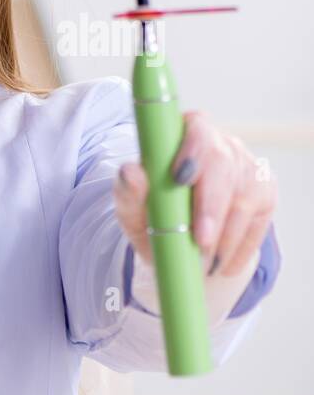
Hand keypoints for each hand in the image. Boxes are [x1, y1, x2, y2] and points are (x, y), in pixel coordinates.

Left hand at [113, 111, 275, 275]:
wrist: (174, 233)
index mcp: (184, 134)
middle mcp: (221, 144)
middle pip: (223, 165)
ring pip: (245, 195)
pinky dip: (241, 246)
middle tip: (200, 240)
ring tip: (204, 263)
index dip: (192, 151)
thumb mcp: (132, 206)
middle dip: (211, 206)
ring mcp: (247, 166)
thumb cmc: (150, 211)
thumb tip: (131, 172)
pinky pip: (259, 218)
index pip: (196, 129)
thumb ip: (128, 190)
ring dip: (225, 234)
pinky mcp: (265, 191)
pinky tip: (224, 265)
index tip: (180, 179)